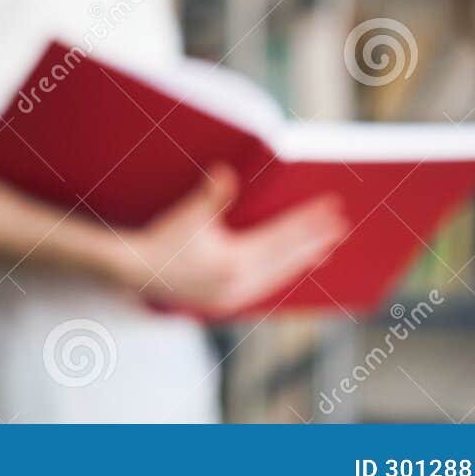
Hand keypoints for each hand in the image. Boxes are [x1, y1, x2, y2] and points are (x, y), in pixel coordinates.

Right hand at [110, 164, 347, 312]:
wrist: (135, 271)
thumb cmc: (160, 240)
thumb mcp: (187, 214)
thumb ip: (212, 195)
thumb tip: (226, 173)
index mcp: (234, 261)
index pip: (282, 238)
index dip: (308, 223)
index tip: (332, 211)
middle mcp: (239, 282)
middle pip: (287, 260)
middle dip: (315, 242)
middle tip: (340, 227)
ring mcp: (233, 296)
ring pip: (279, 277)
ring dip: (301, 261)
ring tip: (323, 248)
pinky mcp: (224, 302)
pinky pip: (264, 286)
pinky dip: (281, 274)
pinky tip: (289, 267)